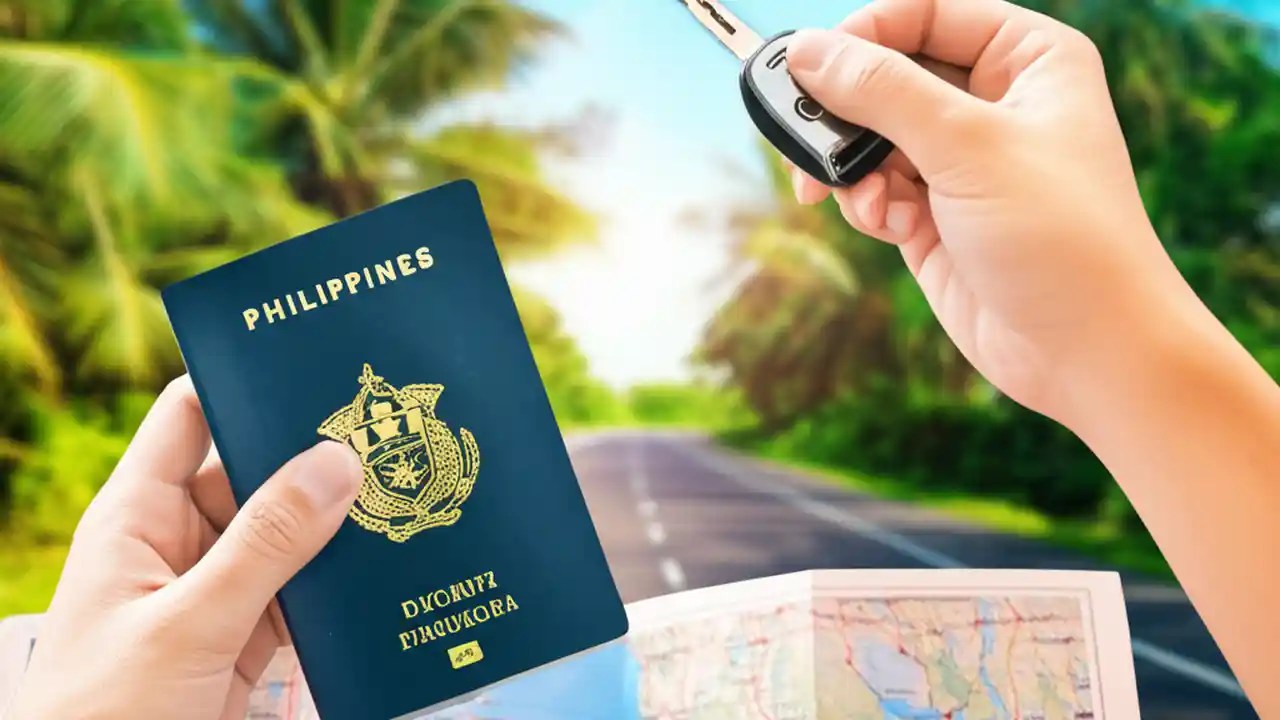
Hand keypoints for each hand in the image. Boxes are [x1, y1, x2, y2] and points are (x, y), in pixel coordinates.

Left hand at [6, 378, 361, 719]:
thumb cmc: (106, 716)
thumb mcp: (188, 626)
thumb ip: (266, 544)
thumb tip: (338, 461)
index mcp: (139, 515)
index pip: (190, 417)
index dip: (244, 380)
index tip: (316, 357)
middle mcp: (179, 541)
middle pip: (256, 473)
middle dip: (317, 455)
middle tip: (393, 428)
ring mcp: (215, 590)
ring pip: (288, 534)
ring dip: (339, 523)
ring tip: (409, 489)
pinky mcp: (245, 637)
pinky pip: (301, 591)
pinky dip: (341, 582)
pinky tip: (390, 566)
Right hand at [786, 0, 1197, 423]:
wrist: (1087, 351)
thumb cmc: (1060, 236)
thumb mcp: (967, 145)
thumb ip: (881, 91)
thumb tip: (807, 51)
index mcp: (1027, 59)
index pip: (923, 14)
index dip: (864, 35)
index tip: (810, 68)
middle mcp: (994, 103)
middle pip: (887, 76)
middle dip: (847, 113)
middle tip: (808, 141)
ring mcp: (962, 163)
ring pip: (871, 138)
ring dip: (855, 170)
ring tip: (871, 204)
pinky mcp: (936, 217)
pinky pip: (876, 189)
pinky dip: (870, 205)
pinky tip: (893, 228)